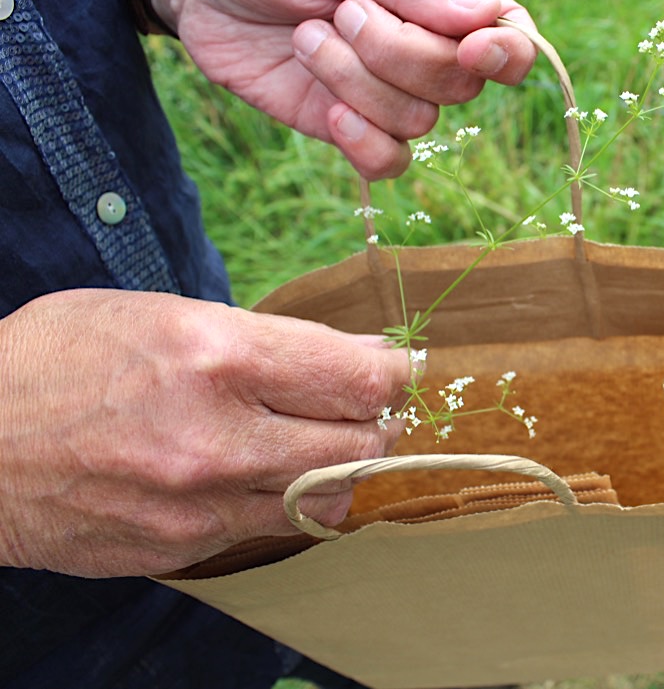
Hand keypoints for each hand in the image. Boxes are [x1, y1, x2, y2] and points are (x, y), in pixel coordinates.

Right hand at [0, 289, 409, 577]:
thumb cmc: (62, 359)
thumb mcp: (167, 314)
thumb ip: (273, 338)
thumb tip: (362, 354)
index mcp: (215, 356)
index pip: (357, 378)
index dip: (394, 372)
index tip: (401, 369)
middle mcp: (216, 437)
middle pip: (359, 444)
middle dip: (378, 422)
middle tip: (370, 408)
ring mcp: (198, 503)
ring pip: (326, 497)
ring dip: (341, 468)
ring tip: (321, 442)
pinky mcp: (181, 548)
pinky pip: (270, 530)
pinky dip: (288, 502)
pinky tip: (266, 474)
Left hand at [148, 0, 536, 178]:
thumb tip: (482, 16)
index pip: (508, 32)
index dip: (506, 51)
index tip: (471, 46)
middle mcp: (421, 42)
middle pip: (460, 84)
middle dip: (399, 54)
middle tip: (341, 12)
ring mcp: (385, 88)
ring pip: (419, 121)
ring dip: (357, 83)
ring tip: (305, 37)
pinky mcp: (346, 124)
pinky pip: (389, 162)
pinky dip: (363, 144)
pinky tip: (328, 110)